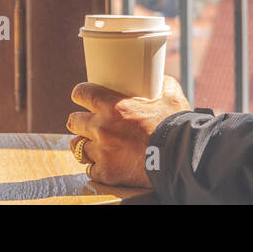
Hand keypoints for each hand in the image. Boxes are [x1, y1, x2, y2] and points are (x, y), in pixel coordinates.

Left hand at [67, 74, 191, 186]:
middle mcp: (101, 128)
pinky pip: (90, 168)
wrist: (179, 157)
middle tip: (90, 122)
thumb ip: (160, 84)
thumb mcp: (171, 95)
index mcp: (113, 106)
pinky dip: (96, 165)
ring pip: (77, 146)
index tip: (83, 96)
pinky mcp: (106, 172)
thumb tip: (158, 79)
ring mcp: (102, 152)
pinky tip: (105, 162)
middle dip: (80, 121)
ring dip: (85, 143)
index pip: (81, 93)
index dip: (81, 94)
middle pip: (73, 121)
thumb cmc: (175, 125)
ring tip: (94, 144)